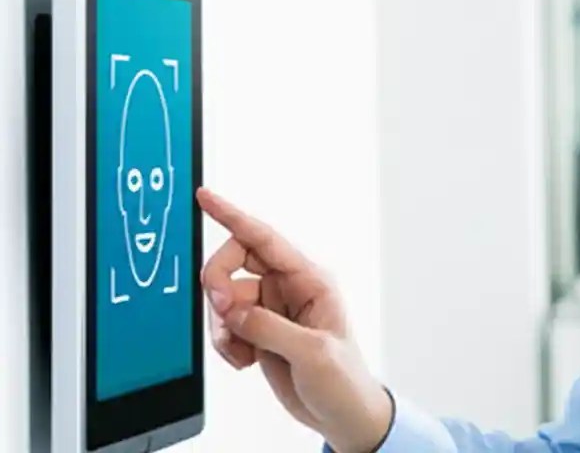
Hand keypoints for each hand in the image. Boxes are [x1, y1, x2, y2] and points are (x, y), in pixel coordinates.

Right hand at [199, 187, 392, 452]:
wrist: (340, 414)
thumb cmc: (343, 380)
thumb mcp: (312, 352)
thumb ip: (269, 328)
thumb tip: (232, 310)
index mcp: (311, 280)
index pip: (264, 238)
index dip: (232, 216)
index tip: (204, 198)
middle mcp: (289, 288)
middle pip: (233, 264)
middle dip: (218, 287)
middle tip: (223, 315)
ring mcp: (272, 309)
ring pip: (224, 299)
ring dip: (222, 326)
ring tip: (242, 351)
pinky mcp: (259, 330)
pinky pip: (225, 324)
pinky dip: (225, 342)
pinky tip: (245, 360)